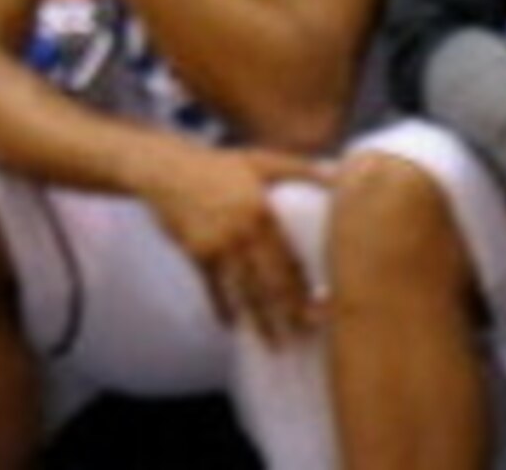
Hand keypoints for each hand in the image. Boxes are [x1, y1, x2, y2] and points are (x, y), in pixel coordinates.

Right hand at [138, 143, 329, 345]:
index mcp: (263, 214)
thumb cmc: (218, 164)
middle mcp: (241, 233)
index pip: (290, 259)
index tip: (323, 312)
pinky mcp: (196, 252)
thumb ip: (300, 168)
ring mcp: (217, 245)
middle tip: (305, 338)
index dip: (306, 288)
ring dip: (260, 320)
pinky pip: (213, 286)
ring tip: (276, 344)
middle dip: (288, 314)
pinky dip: (222, 307)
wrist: (165, 168)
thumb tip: (340, 172)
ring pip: (244, 290)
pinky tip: (231, 326)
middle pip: (270, 282)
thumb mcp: (260, 160)